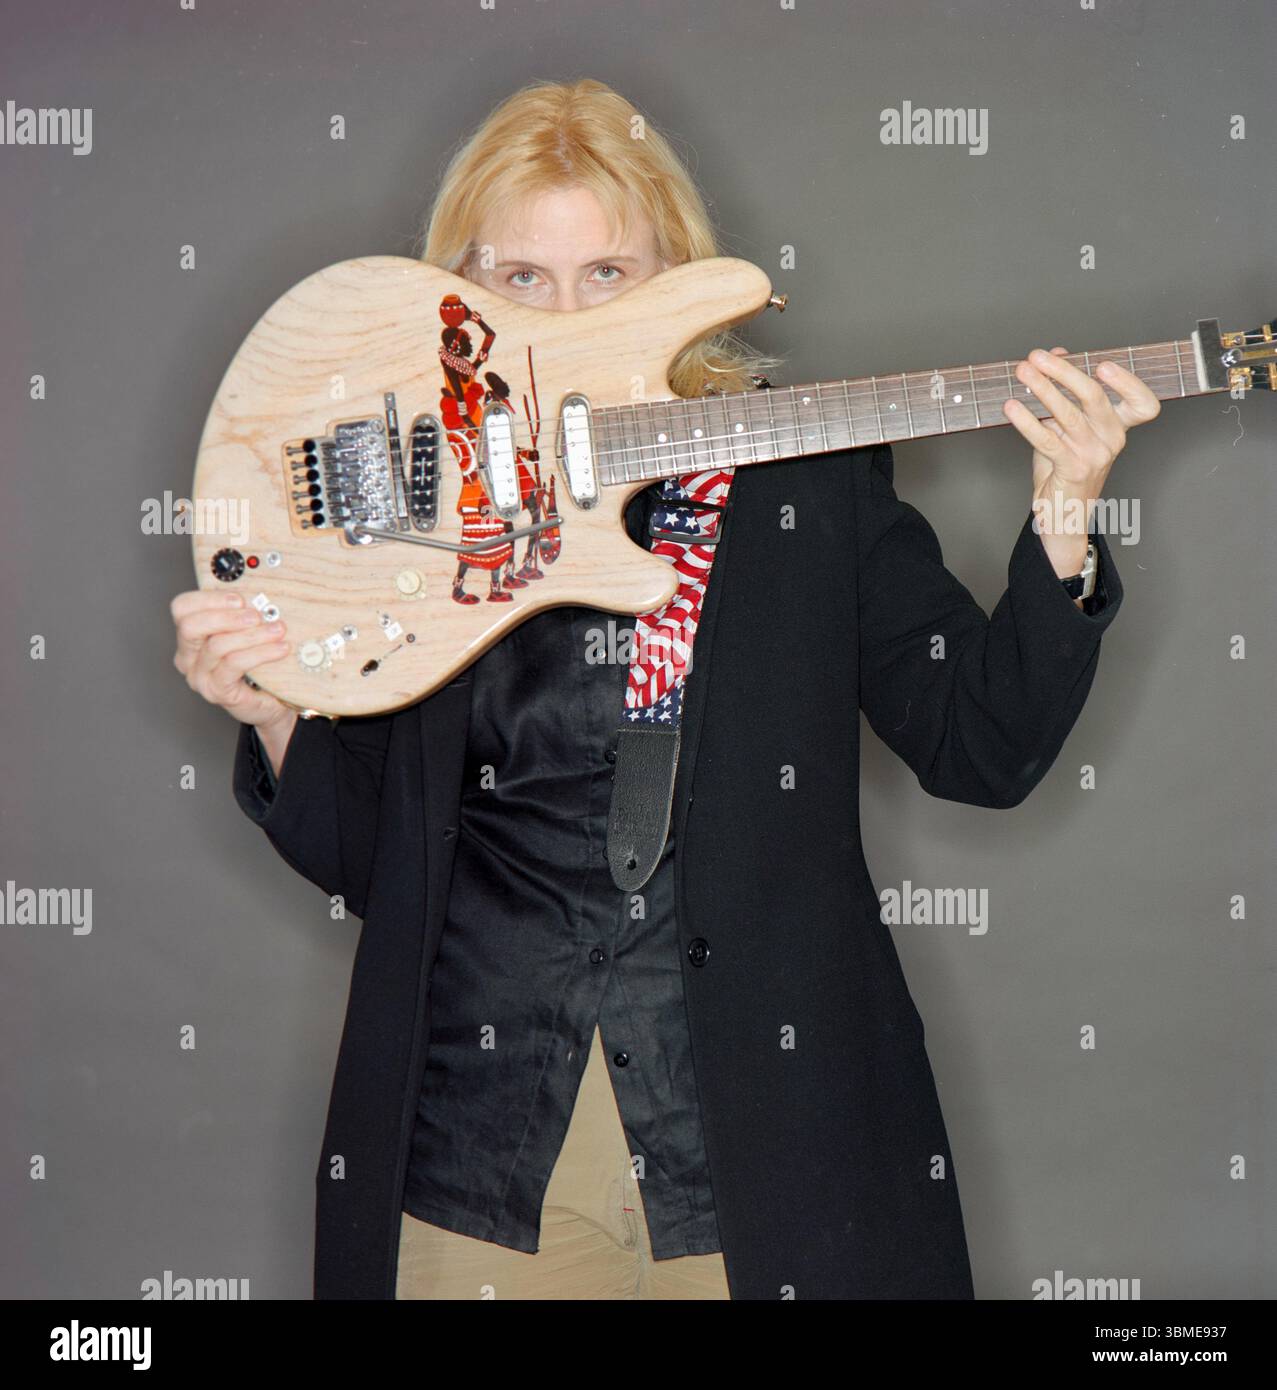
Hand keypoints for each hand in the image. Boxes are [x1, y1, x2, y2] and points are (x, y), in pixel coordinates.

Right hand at [171, 590, 295, 734]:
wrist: (273, 703)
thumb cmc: (259, 665)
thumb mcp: (248, 634)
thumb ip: (244, 615)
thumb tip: (259, 594)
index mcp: (191, 636)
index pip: (182, 608)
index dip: (209, 598)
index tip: (239, 597)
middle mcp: (188, 657)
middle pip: (190, 626)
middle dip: (226, 616)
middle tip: (256, 615)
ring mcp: (200, 676)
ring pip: (218, 646)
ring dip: (252, 635)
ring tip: (278, 630)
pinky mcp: (217, 691)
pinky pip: (234, 665)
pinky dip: (260, 653)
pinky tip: (280, 649)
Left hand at [1004, 345, 1160, 576]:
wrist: (1063, 517)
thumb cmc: (1065, 471)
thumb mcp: (1065, 429)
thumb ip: (1063, 394)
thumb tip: (1057, 355)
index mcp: (1117, 428)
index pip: (1143, 404)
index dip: (1129, 383)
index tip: (1103, 365)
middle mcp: (1111, 440)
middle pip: (1095, 397)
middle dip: (1064, 372)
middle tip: (1037, 357)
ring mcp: (1094, 456)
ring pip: (1069, 414)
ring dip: (1042, 389)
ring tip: (1022, 373)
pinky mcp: (1072, 469)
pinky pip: (1047, 439)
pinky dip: (1027, 421)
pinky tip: (1012, 408)